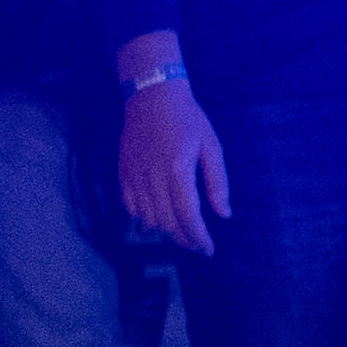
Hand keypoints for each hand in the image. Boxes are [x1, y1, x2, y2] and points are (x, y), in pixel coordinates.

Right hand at [114, 35, 225, 253]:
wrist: (151, 97)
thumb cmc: (188, 118)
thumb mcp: (211, 146)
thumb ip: (217, 182)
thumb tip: (224, 213)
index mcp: (177, 170)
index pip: (187, 215)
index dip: (197, 236)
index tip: (209, 249)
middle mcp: (151, 177)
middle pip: (167, 221)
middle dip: (184, 239)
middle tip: (199, 247)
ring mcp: (133, 177)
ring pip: (147, 218)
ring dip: (166, 231)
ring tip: (184, 235)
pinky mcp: (122, 174)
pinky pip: (131, 207)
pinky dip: (145, 219)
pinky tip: (159, 220)